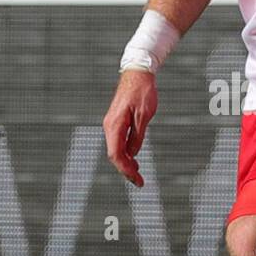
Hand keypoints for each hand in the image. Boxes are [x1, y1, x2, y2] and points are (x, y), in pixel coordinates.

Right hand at [103, 70, 157, 186]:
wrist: (137, 74)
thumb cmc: (142, 92)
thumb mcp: (145, 115)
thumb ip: (138, 136)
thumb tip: (133, 154)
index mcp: (115, 125)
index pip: (116, 154)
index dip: (125, 169)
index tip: (136, 179)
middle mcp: (110, 126)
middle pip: (115, 155)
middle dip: (126, 170)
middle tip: (139, 182)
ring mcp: (112, 124)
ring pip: (116, 150)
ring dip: (126, 163)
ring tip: (138, 174)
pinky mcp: (116, 122)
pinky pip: (118, 142)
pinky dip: (126, 153)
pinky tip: (134, 159)